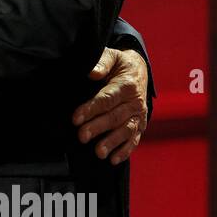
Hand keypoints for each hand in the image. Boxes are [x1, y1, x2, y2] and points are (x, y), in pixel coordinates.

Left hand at [72, 47, 148, 164]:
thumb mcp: (113, 56)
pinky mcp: (140, 125)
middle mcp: (135, 102)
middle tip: (82, 136)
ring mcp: (139, 115)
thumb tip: (92, 71)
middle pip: (115, 117)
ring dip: (112, 142)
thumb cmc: (120, 65)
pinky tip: (113, 160)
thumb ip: (102, 62)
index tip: (76, 118)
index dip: (91, 108)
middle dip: (98, 127)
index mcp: (126, 85)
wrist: (139, 70)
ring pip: (126, 130)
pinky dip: (125, 150)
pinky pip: (134, 139)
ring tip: (98, 152)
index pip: (107, 99)